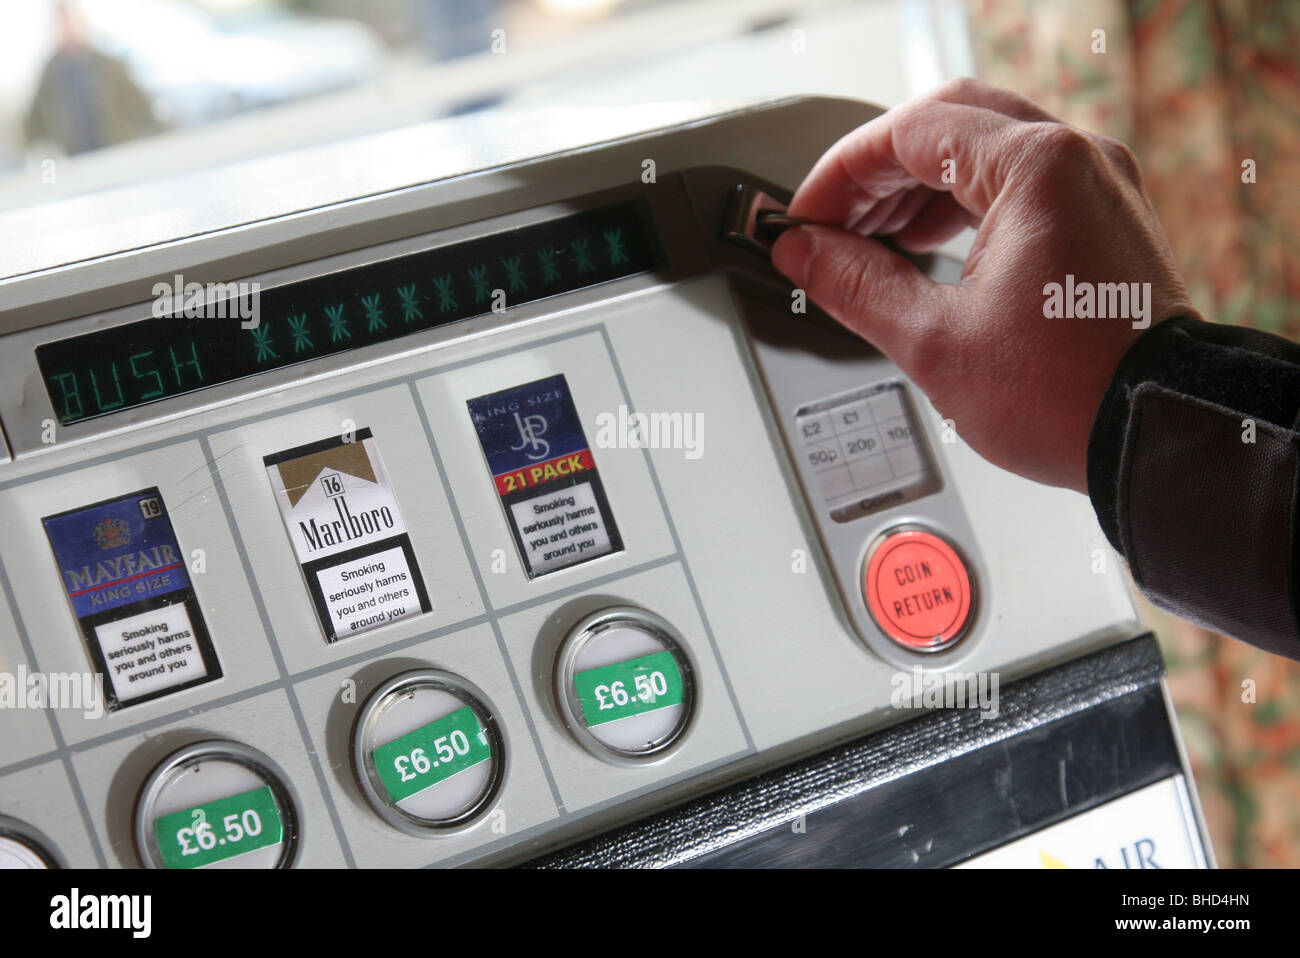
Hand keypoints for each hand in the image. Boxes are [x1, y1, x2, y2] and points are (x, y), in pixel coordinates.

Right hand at [771, 78, 1197, 492]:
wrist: (1157, 434)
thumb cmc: (1070, 396)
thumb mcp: (934, 341)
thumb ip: (855, 284)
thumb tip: (803, 253)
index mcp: (1036, 168)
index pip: (908, 132)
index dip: (839, 173)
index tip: (804, 217)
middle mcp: (1076, 160)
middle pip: (946, 127)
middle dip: (875, 175)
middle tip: (827, 226)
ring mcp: (1097, 186)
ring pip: (982, 152)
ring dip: (915, 190)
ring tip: (867, 244)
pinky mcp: (1104, 219)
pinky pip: (1017, 185)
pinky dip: (961, 206)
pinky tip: (925, 249)